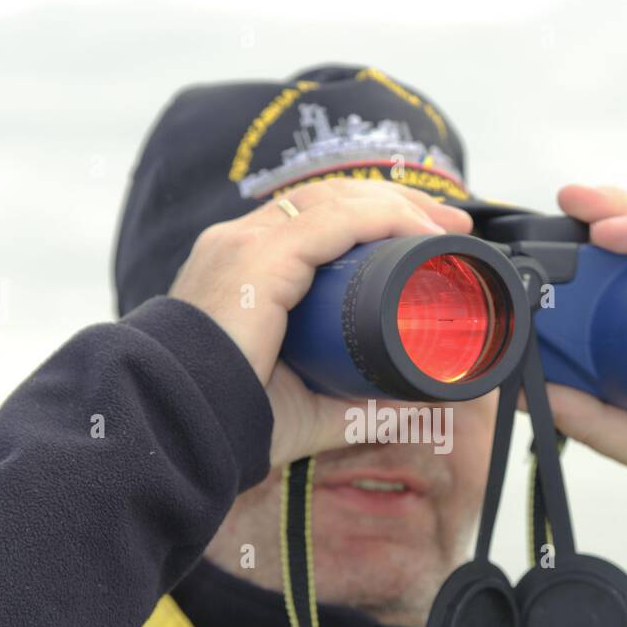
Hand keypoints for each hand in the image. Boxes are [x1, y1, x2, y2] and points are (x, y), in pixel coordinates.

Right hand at [169, 178, 472, 466]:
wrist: (178, 427)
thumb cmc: (230, 419)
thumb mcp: (307, 409)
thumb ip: (356, 407)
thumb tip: (411, 409)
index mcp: (244, 269)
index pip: (314, 221)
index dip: (371, 218)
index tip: (423, 236)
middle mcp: (240, 244)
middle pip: (328, 199)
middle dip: (394, 203)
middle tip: (447, 224)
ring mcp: (245, 244)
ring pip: (334, 199)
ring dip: (396, 204)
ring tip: (443, 224)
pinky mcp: (256, 256)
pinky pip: (331, 219)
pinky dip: (379, 217)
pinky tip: (414, 226)